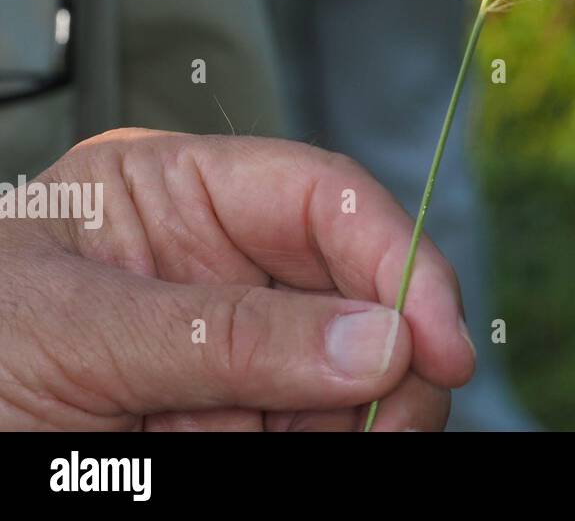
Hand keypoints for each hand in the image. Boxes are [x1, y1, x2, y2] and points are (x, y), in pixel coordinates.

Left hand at [0, 129, 475, 429]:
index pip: (319, 195)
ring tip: (346, 444)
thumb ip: (221, 333)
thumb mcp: (69, 332)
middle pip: (357, 283)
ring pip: (355, 365)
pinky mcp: (234, 419)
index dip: (395, 252)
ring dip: (369, 410)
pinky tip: (312, 449)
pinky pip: (317, 425)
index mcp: (175, 196)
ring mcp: (231, 348)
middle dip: (394, 346)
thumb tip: (376, 340)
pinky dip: (335, 441)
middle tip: (402, 416)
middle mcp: (218, 264)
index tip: (434, 334)